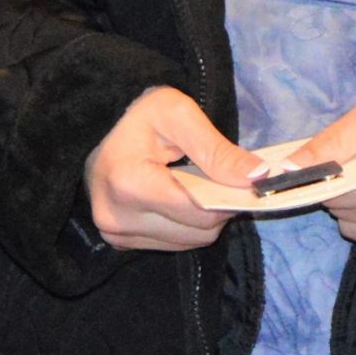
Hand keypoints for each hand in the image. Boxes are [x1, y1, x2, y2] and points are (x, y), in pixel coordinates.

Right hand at [85, 87, 263, 251]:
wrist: (97, 120)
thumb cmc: (140, 111)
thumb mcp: (179, 113)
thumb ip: (217, 150)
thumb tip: (257, 177)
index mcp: (129, 184)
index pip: (199, 211)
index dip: (229, 196)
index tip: (248, 180)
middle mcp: (117, 219)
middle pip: (197, 231)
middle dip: (218, 206)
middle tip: (220, 174)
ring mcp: (115, 235)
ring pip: (188, 242)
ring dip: (203, 218)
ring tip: (195, 181)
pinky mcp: (119, 242)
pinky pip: (172, 243)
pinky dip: (185, 224)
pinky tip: (178, 195)